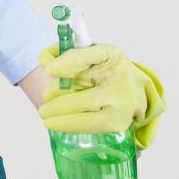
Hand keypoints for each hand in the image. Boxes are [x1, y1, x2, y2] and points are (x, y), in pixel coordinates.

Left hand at [37, 43, 165, 149]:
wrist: (135, 87)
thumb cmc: (104, 67)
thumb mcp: (87, 51)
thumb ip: (63, 53)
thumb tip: (44, 61)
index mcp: (108, 55)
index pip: (87, 57)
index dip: (68, 63)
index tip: (49, 70)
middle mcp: (119, 79)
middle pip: (85, 95)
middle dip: (59, 101)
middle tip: (45, 97)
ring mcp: (122, 104)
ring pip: (89, 118)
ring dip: (62, 119)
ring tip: (45, 116)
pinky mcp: (119, 123)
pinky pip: (92, 127)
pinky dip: (71, 126)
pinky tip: (57, 123)